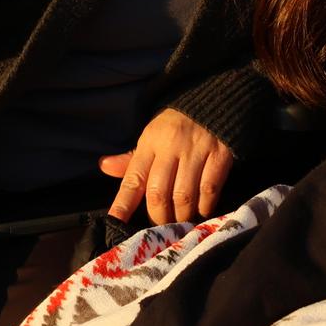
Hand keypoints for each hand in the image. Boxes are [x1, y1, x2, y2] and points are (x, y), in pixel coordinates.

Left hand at [100, 108, 233, 225]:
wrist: (215, 99)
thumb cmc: (177, 125)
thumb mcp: (151, 135)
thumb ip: (131, 158)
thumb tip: (104, 167)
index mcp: (150, 142)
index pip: (133, 178)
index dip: (123, 204)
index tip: (115, 224)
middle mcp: (171, 146)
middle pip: (159, 193)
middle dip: (158, 217)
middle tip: (162, 227)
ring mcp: (197, 150)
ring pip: (184, 196)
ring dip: (182, 216)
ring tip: (182, 222)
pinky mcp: (220, 155)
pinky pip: (209, 189)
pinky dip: (205, 206)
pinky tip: (202, 210)